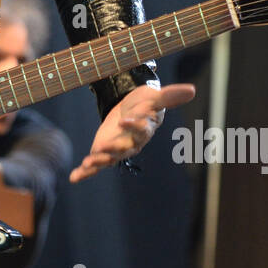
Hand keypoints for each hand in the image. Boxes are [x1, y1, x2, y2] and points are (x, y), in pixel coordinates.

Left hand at [69, 83, 195, 182]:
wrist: (134, 110)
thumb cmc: (146, 105)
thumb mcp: (155, 98)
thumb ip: (170, 96)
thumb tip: (193, 90)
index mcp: (144, 129)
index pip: (141, 129)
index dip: (134, 125)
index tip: (126, 120)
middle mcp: (131, 143)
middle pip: (124, 148)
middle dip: (113, 150)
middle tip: (102, 149)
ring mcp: (117, 149)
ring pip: (109, 158)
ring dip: (98, 162)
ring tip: (87, 163)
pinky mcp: (104, 152)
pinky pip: (96, 165)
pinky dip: (85, 172)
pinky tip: (74, 178)